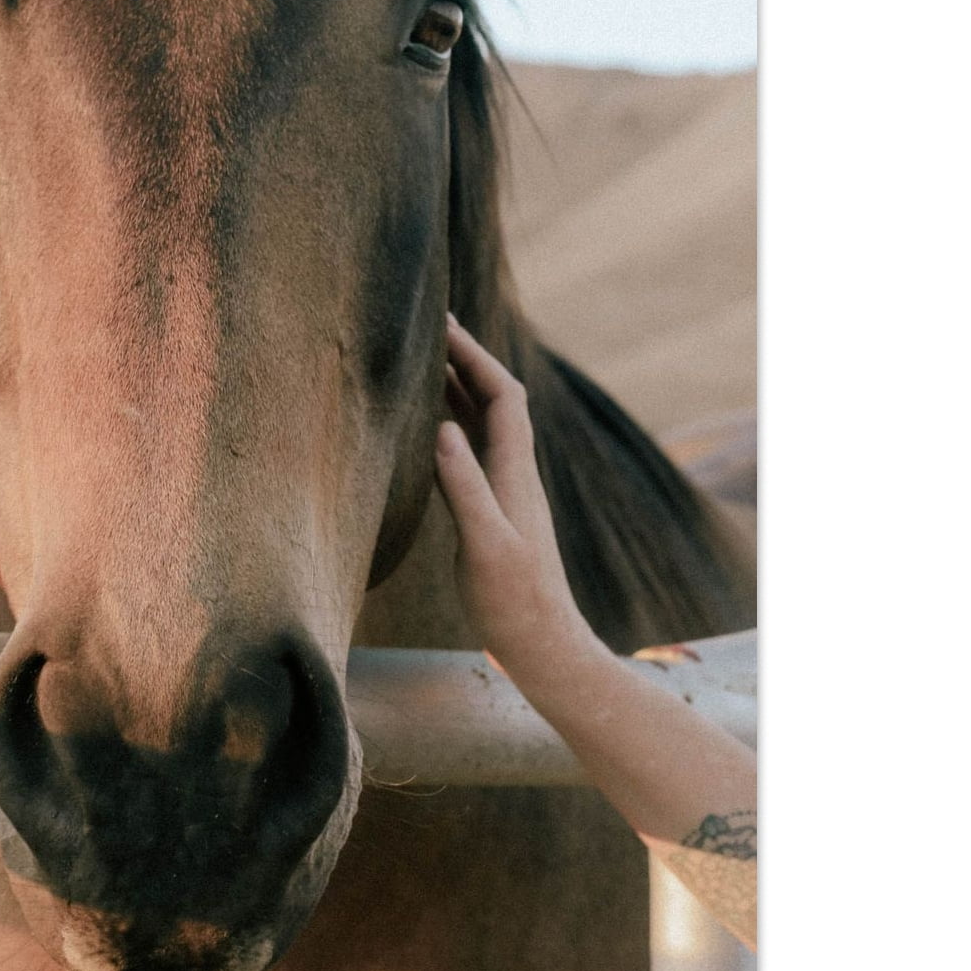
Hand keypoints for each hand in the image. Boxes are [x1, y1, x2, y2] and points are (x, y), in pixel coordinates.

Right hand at [433, 316, 601, 682]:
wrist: (544, 646)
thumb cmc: (514, 603)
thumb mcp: (484, 546)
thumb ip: (465, 488)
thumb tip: (443, 430)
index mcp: (515, 474)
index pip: (503, 395)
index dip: (474, 356)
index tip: (442, 324)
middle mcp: (514, 474)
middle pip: (496, 399)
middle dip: (466, 358)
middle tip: (431, 325)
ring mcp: (506, 492)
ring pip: (485, 423)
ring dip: (459, 387)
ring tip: (426, 360)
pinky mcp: (495, 512)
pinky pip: (474, 450)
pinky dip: (454, 424)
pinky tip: (432, 427)